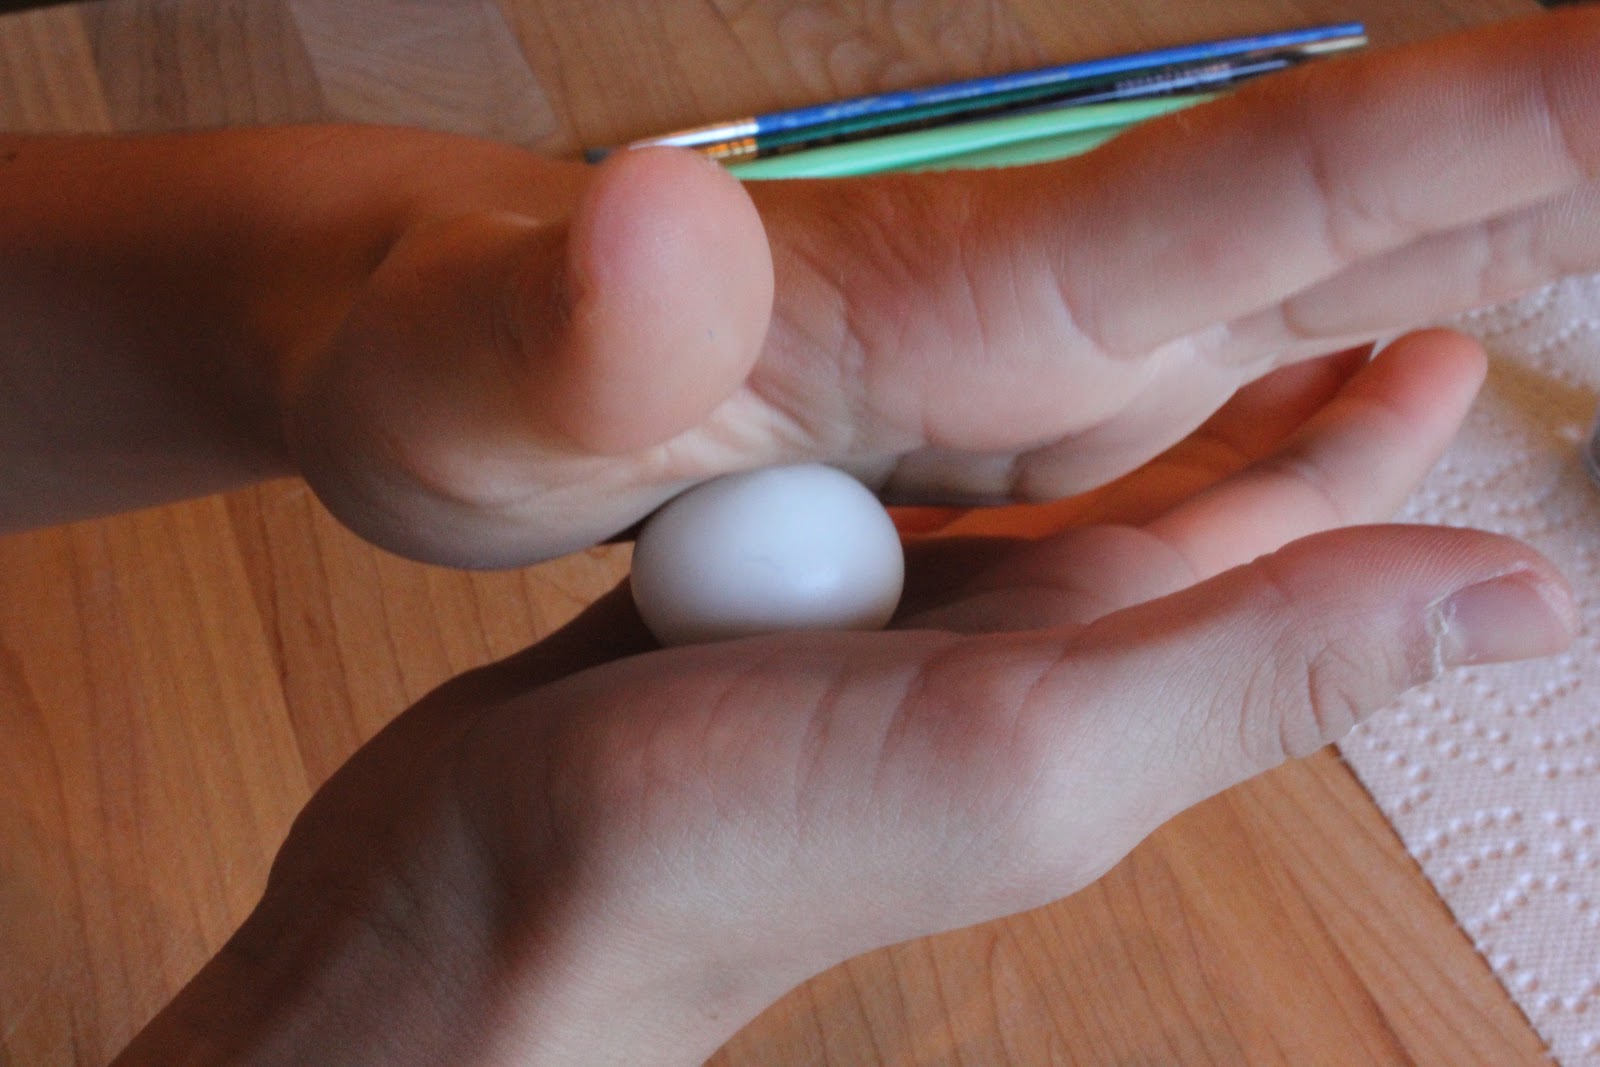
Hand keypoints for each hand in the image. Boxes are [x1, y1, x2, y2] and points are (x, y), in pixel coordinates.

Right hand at [118, 331, 1576, 1064]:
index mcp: (1102, 679)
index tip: (1437, 332)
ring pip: (1033, 479)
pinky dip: (943, 414)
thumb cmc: (735, 846)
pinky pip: (896, 482)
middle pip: (1168, 493)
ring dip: (1109, 390)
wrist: (490, 885)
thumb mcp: (1027, 741)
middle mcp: (1017, 654)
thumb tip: (1527, 601)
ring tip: (1162, 302)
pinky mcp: (786, 594)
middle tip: (1318, 287)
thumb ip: (1253, 661)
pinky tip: (954, 373)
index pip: (1283, 539)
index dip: (1371, 437)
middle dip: (1254, 390)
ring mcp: (896, 623)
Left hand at [275, 10, 1599, 565]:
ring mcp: (1024, 362)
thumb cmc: (445, 366)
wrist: (432, 347)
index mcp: (957, 294)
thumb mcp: (484, 375)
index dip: (1479, 124)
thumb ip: (575, 324)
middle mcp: (1029, 308)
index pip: (1261, 182)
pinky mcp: (994, 411)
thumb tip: (665, 233)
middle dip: (1534, 156)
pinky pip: (1212, 382)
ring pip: (1297, 290)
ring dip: (1473, 239)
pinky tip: (1409, 370)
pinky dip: (1337, 364)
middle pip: (1333, 208)